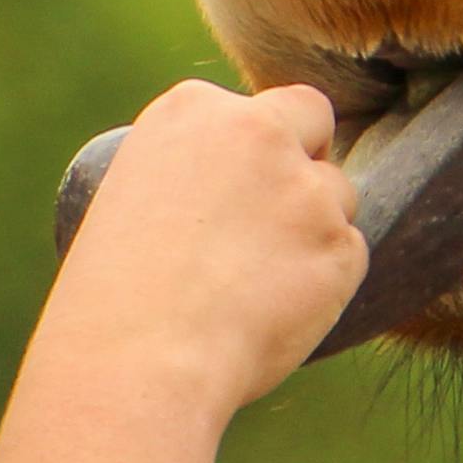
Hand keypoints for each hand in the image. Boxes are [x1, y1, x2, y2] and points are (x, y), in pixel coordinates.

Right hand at [36, 80, 364, 426]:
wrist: (142, 356)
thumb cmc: (112, 298)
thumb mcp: (127, 205)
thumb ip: (183, 184)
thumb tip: (226, 208)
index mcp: (192, 109)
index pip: (251, 107)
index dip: (254, 143)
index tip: (237, 183)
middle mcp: (257, 131)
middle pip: (313, 117)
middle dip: (307, 152)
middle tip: (282, 209)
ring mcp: (306, 188)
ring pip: (338, 194)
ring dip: (316, 226)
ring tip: (263, 281)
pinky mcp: (341, 246)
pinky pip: (350, 255)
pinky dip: (326, 281)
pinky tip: (280, 311)